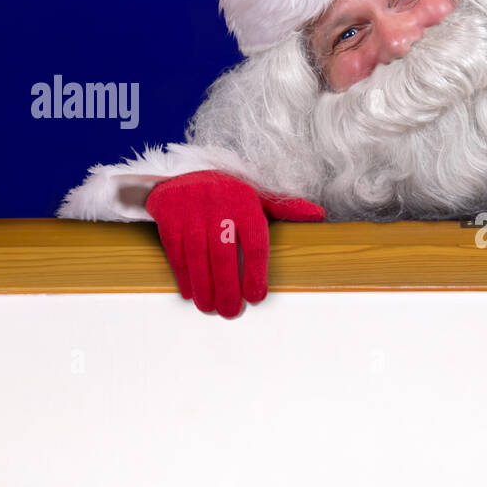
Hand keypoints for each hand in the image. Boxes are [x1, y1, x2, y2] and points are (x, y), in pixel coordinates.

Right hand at [145, 170, 324, 317]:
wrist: (180, 175)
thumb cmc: (227, 193)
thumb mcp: (257, 196)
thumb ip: (285, 208)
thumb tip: (318, 215)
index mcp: (245, 202)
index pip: (254, 242)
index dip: (255, 273)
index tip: (256, 297)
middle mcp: (218, 205)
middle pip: (225, 254)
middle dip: (227, 287)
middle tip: (231, 311)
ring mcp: (191, 210)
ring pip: (198, 255)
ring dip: (204, 286)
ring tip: (210, 308)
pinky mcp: (168, 215)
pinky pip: (176, 250)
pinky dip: (183, 275)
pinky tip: (190, 293)